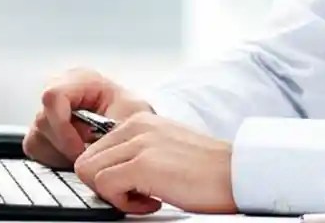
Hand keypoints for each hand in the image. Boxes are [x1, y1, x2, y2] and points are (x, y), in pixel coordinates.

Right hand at [23, 67, 153, 169]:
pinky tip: (74, 153)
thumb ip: (112, 123)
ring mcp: (48, 108)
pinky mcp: (41, 128)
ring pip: (37, 136)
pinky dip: (55, 156)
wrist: (134, 130)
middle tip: (87, 152)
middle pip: (44, 120)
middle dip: (66, 143)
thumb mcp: (133, 114)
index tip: (81, 148)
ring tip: (85, 150)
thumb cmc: (133, 118)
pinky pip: (35, 147)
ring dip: (62, 151)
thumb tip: (94, 142)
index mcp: (82, 78)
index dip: (64, 126)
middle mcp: (60, 88)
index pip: (53, 96)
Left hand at [74, 112, 236, 214]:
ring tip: (146, 197)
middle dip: (104, 186)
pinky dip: (123, 203)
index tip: (133, 186)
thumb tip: (109, 174)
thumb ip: (136, 153)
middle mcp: (136, 126)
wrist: (238, 174)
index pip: (94, 150)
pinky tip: (153, 202)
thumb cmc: (207, 170)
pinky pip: (106, 186)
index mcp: (139, 121)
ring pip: (89, 172)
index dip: (107, 176)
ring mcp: (139, 143)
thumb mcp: (165, 149)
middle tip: (137, 195)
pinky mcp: (144, 164)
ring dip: (113, 194)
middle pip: (85, 162)